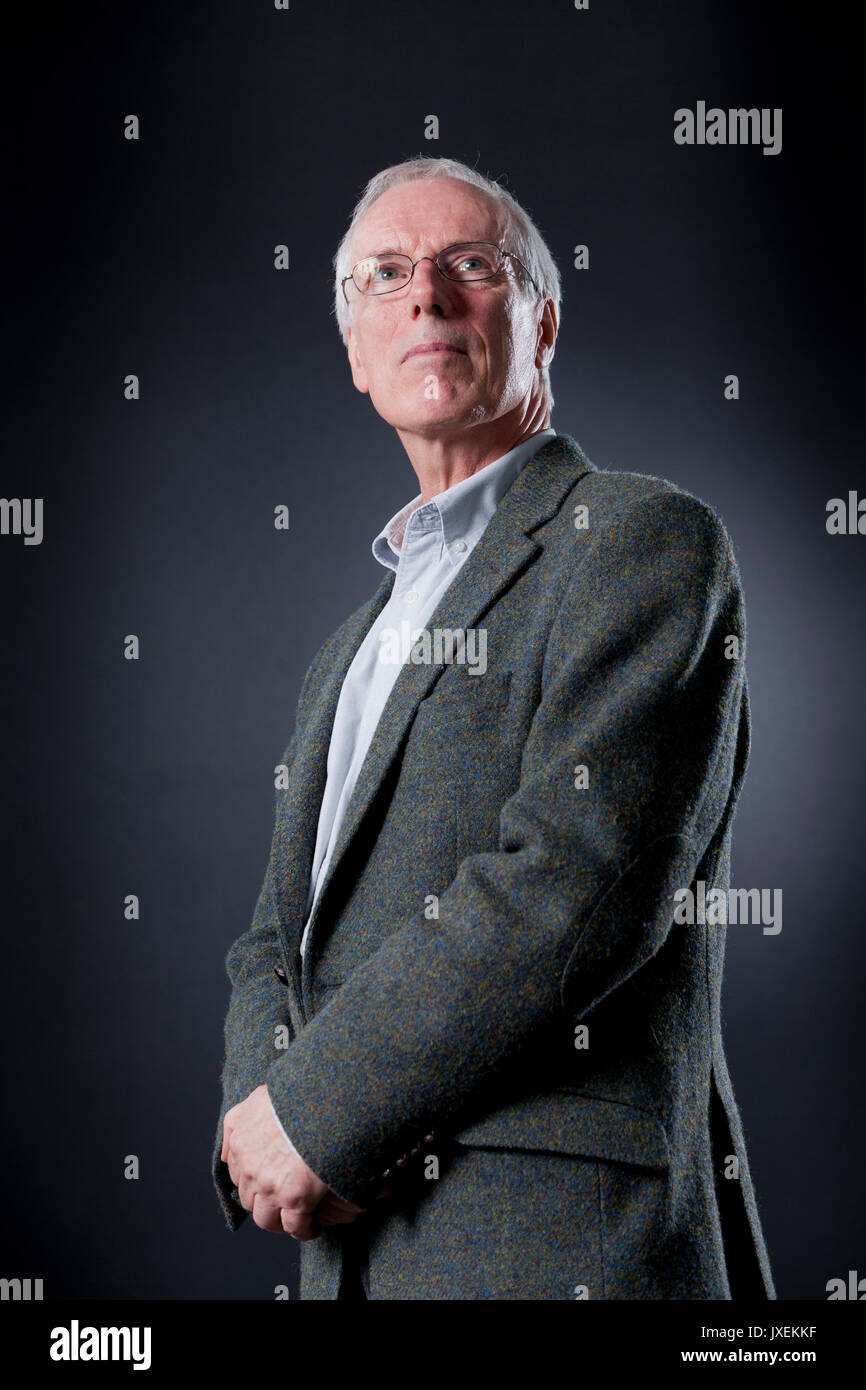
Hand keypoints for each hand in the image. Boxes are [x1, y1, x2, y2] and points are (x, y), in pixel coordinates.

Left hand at [222, 1083, 359, 1238]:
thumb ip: (236, 1122)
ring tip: (294, 1217)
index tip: (267, 1182)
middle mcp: (251, 1168)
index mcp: (241, 1143)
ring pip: (266, 1219)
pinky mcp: (296, 1198)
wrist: (327, 1101)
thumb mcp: (258, 1098)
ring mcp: (271, 1186)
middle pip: (249, 1200)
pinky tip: (312, 1227)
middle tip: (282, 1199)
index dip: (254, 1180)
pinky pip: (296, 1227)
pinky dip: (304, 1230)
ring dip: (279, 1220)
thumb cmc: (298, 1095)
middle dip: (264, 1201)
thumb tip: (227, 1153)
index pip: (238, 1176)